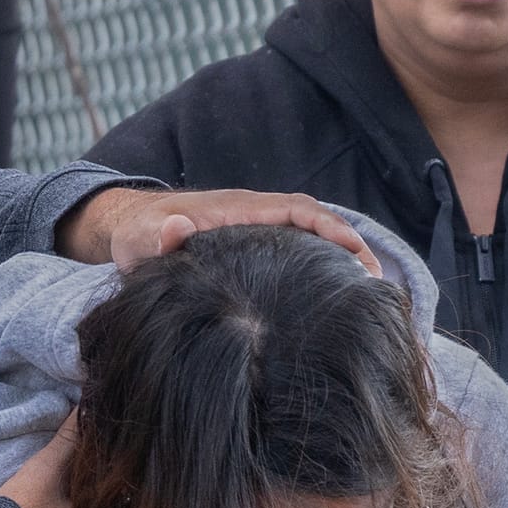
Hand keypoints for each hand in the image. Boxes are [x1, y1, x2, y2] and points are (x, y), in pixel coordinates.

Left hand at [56, 185, 380, 275]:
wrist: (129, 229)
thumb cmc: (135, 237)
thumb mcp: (137, 240)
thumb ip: (154, 236)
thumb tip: (176, 227)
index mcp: (238, 210)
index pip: (296, 209)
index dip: (329, 227)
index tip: (356, 250)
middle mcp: (255, 215)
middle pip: (316, 221)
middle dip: (351, 245)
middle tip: (378, 283)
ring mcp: (257, 230)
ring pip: (310, 236)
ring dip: (342, 257)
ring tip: (368, 295)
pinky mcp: (254, 247)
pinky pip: (297, 249)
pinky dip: (322, 265)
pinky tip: (335, 297)